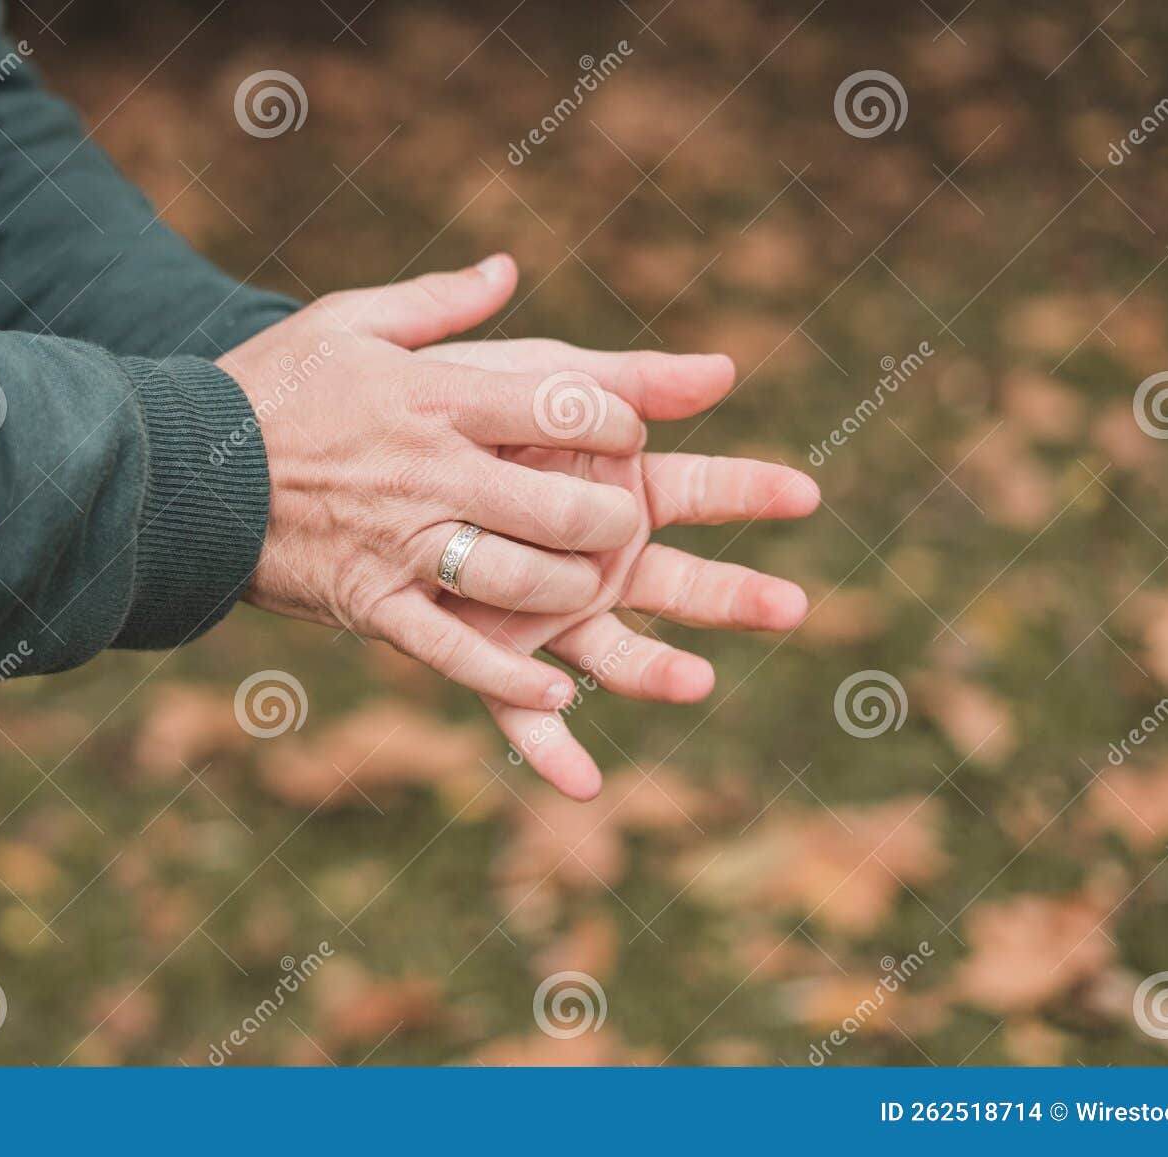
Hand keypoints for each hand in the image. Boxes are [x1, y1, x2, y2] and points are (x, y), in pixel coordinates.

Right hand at [219, 257, 649, 711]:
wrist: (177, 469)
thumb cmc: (268, 388)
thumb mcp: (348, 321)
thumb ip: (438, 301)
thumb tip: (508, 269)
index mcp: (434, 397)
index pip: (562, 407)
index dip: (618, 422)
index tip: (625, 433)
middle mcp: (429, 472)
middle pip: (557, 507)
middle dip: (611, 520)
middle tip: (624, 524)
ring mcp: (399, 543)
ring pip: (518, 578)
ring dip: (571, 589)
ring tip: (588, 584)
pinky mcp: (369, 602)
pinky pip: (451, 650)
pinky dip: (509, 678)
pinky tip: (557, 692)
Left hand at [422, 337, 818, 798]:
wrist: (362, 455)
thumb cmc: (461, 412)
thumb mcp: (539, 382)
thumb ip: (624, 380)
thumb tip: (726, 369)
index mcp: (616, 492)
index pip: (702, 491)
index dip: (751, 490)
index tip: (805, 491)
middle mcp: (598, 563)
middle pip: (682, 583)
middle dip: (736, 595)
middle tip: (791, 605)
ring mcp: (552, 614)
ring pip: (618, 653)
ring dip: (658, 673)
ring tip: (696, 684)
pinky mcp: (495, 656)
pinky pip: (523, 712)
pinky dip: (552, 749)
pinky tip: (582, 784)